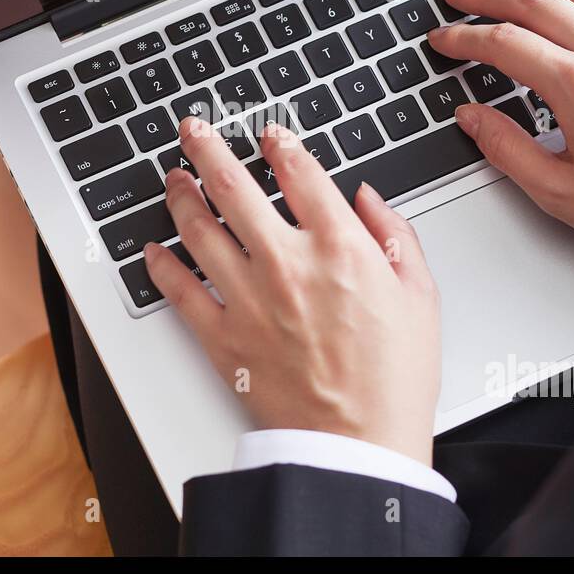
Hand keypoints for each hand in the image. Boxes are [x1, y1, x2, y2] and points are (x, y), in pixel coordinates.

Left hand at [145, 118, 440, 464]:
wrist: (360, 444)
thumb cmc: (394, 378)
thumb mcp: (420, 295)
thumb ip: (395, 235)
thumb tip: (368, 198)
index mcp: (340, 247)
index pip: (299, 173)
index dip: (279, 144)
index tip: (269, 134)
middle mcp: (287, 263)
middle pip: (234, 187)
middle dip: (209, 148)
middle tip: (194, 130)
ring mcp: (249, 298)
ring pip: (198, 229)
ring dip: (180, 195)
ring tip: (173, 178)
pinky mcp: (222, 336)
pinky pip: (178, 290)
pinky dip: (159, 265)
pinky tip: (152, 249)